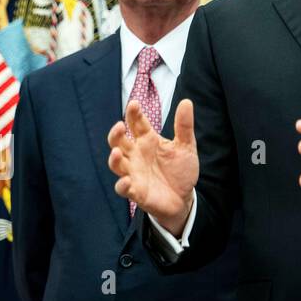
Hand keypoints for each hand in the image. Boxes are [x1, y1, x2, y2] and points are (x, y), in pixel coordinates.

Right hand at [108, 99, 197, 233]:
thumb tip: (186, 102)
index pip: (136, 123)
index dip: (133, 114)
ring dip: (114, 159)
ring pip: (116, 164)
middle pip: (119, 142)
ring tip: (117, 152)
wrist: (184, 198)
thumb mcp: (186, 146)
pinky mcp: (136, 191)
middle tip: (119, 126)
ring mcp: (134, 173)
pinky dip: (122, 185)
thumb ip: (184, 126)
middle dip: (116, 134)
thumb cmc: (180, 170)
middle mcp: (136, 155)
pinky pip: (123, 188)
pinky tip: (126, 180)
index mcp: (147, 140)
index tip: (134, 104)